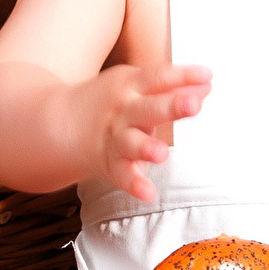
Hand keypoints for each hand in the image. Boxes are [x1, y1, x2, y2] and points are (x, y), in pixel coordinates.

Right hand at [77, 63, 210, 200]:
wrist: (60, 122)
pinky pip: (123, 175)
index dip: (183, 76)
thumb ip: (172, 86)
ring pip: (132, 143)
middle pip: (149, 108)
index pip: (159, 78)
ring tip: (162, 153)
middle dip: (172, 106)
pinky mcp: (110, 164)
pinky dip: (135, 184)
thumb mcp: (137, 85)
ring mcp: (115, 138)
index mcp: (131, 85)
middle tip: (194, 104)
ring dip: (147, 147)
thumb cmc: (113, 101)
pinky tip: (149, 194)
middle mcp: (123, 111)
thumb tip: (208, 83)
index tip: (207, 76)